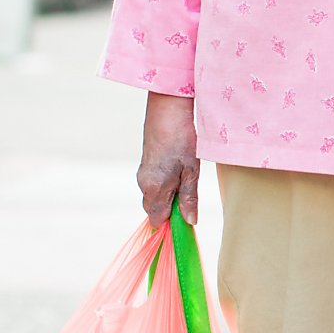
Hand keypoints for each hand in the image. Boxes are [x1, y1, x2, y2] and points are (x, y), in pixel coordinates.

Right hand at [137, 92, 199, 226]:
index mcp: (155, 188)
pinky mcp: (145, 166)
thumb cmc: (182, 139)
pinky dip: (165, 186)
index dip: (172, 222)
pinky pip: (153, 186)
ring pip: (154, 198)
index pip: (158, 220)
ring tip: (185, 179)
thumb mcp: (191, 171)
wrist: (167, 110)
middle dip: (171, 210)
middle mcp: (144, 184)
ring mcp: (142, 175)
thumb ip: (189, 198)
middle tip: (189, 196)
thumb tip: (190, 222)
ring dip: (169, 197)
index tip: (186, 218)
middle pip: (155, 210)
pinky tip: (178, 171)